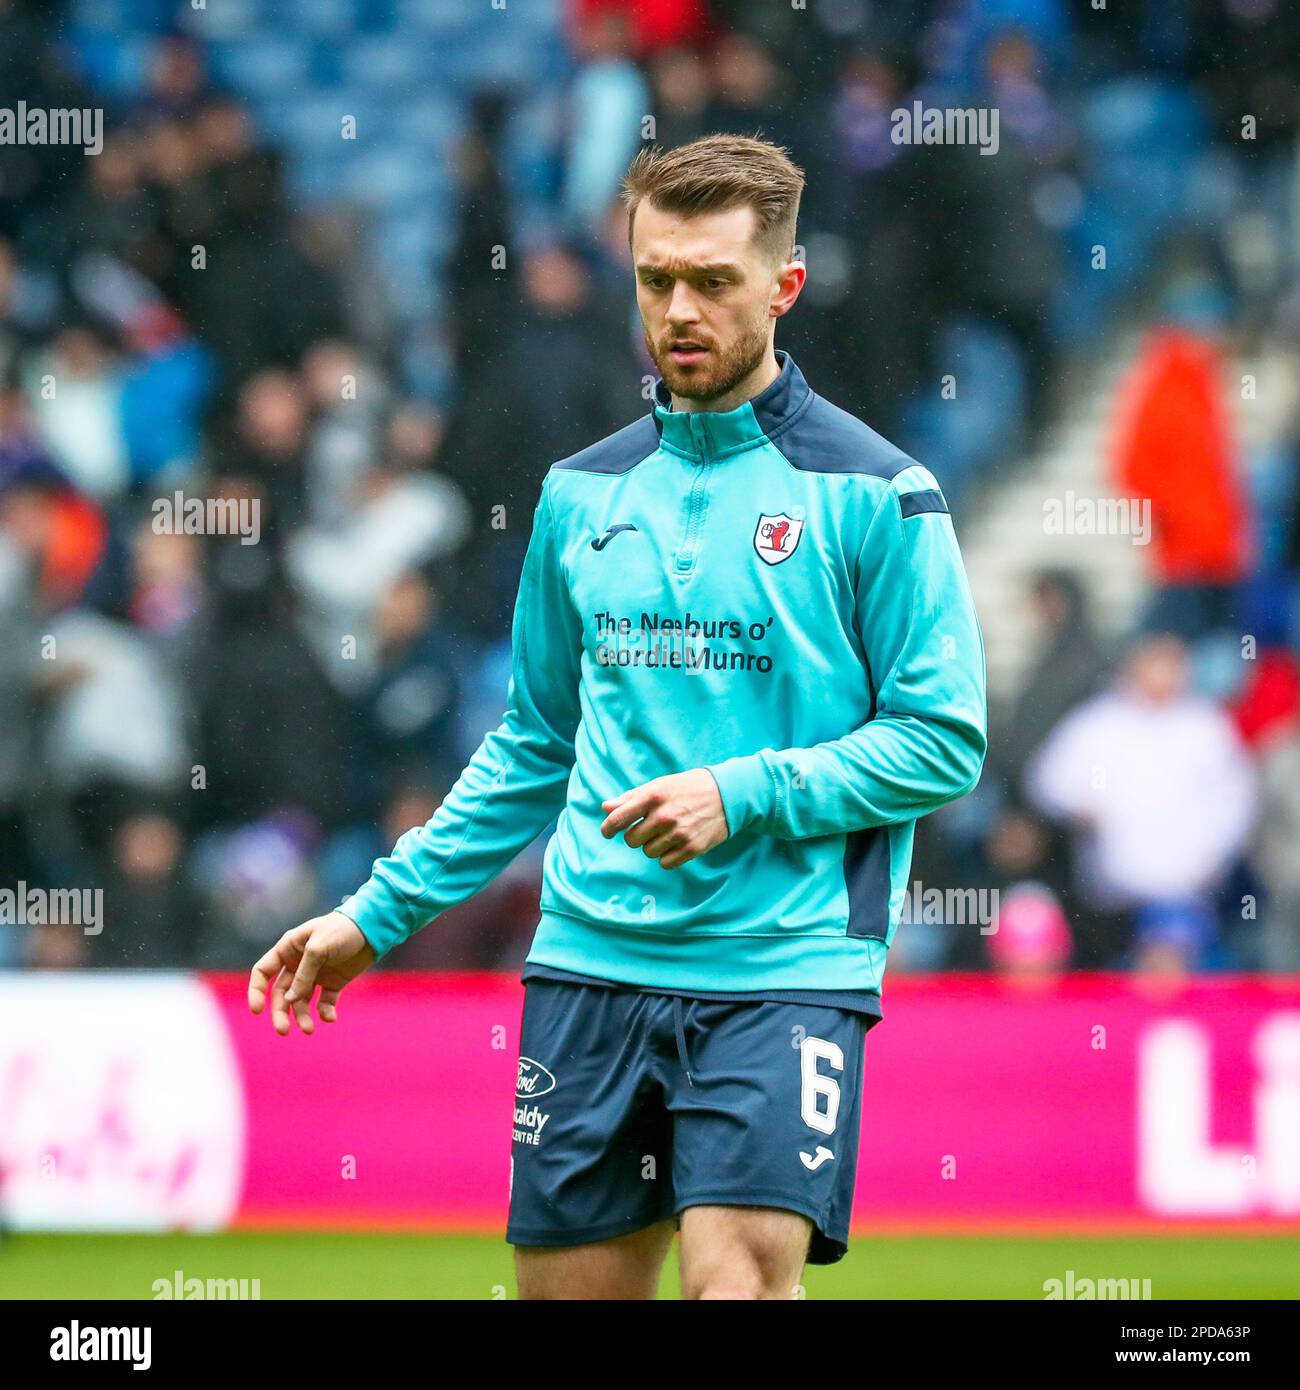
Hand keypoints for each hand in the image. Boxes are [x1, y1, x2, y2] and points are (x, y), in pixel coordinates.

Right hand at [248, 912, 375, 1036]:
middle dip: (280, 1013)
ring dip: (302, 1016)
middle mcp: (298, 964)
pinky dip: (324, 1012)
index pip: (263, 972)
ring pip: (300, 1001)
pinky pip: (324, 1003)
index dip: (256, 991)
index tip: (257, 1011)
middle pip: (281, 993)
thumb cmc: (342, 929)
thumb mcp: (319, 948)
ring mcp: (315, 975)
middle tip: (283, 1031)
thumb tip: (290, 1000)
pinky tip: (330, 1018)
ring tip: (309, 1029)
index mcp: (288, 949)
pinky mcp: (333, 983)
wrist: (373, 928)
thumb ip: (303, 974)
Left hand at [600, 769, 729, 868]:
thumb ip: (631, 797)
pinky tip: (676, 843)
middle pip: (631, 840)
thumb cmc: (688, 788)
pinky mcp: (692, 848)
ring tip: (668, 832)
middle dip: (636, 835)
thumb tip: (606, 808)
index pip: (618, 819)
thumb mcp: (660, 785)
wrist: (727, 794)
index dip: (608, 828)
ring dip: (653, 845)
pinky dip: (667, 856)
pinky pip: (665, 863)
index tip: (607, 832)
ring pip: (648, 852)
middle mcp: (664, 816)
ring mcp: (678, 833)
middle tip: (650, 827)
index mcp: (653, 796)